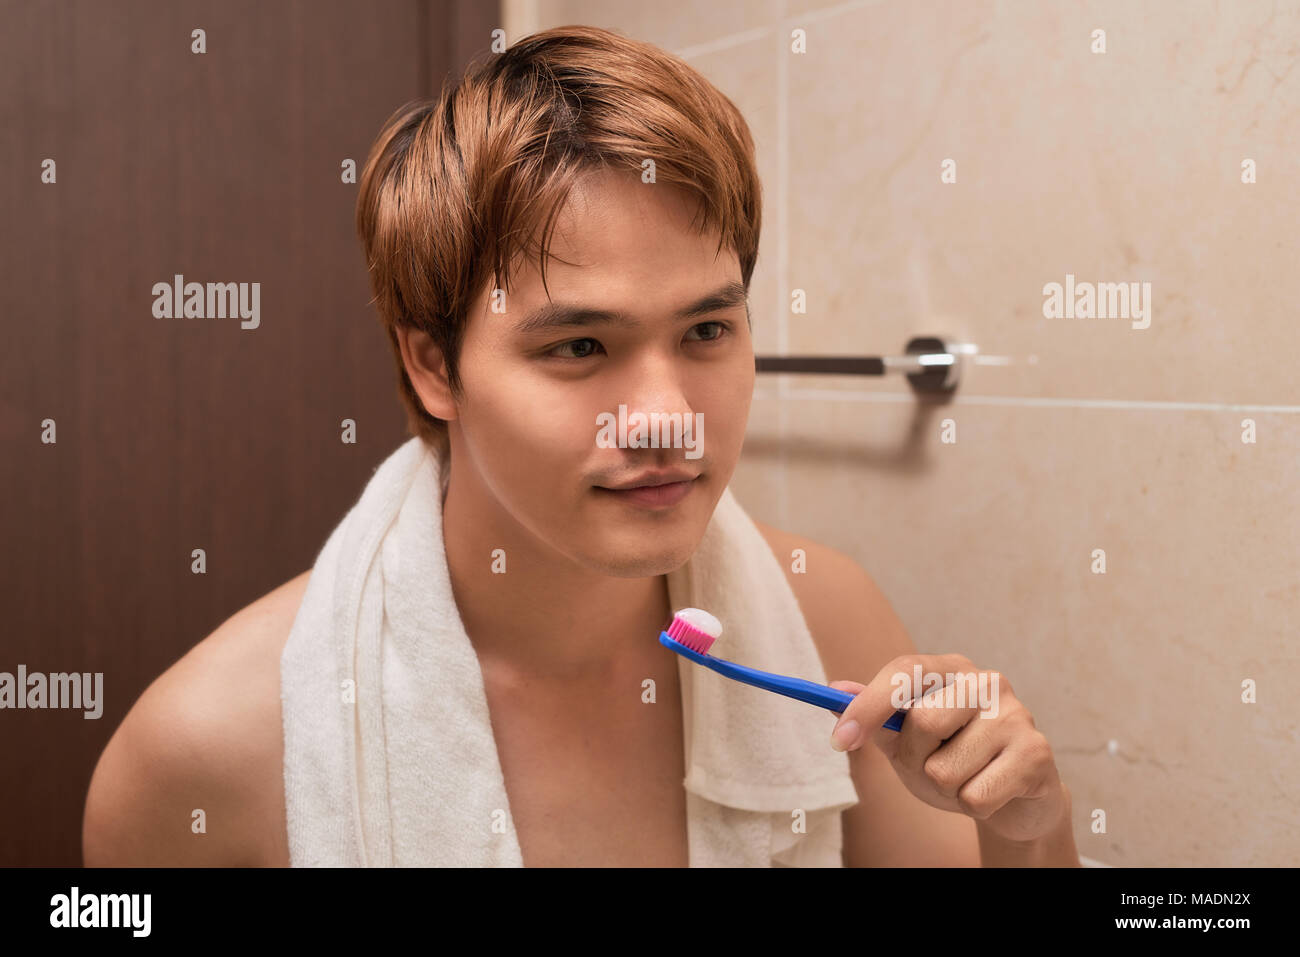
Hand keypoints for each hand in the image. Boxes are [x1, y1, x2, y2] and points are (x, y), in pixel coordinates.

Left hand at [828, 653, 1067, 843]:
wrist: (1016, 798)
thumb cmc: (955, 760)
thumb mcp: (907, 741)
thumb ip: (875, 717)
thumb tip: (835, 692)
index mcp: (951, 669)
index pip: (904, 671)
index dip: (868, 706)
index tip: (840, 742)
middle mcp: (987, 682)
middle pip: (923, 722)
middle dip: (915, 759)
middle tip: (932, 767)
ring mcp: (1017, 715)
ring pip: (945, 769)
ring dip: (945, 789)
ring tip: (966, 780)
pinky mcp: (1037, 754)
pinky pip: (976, 796)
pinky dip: (973, 806)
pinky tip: (991, 793)